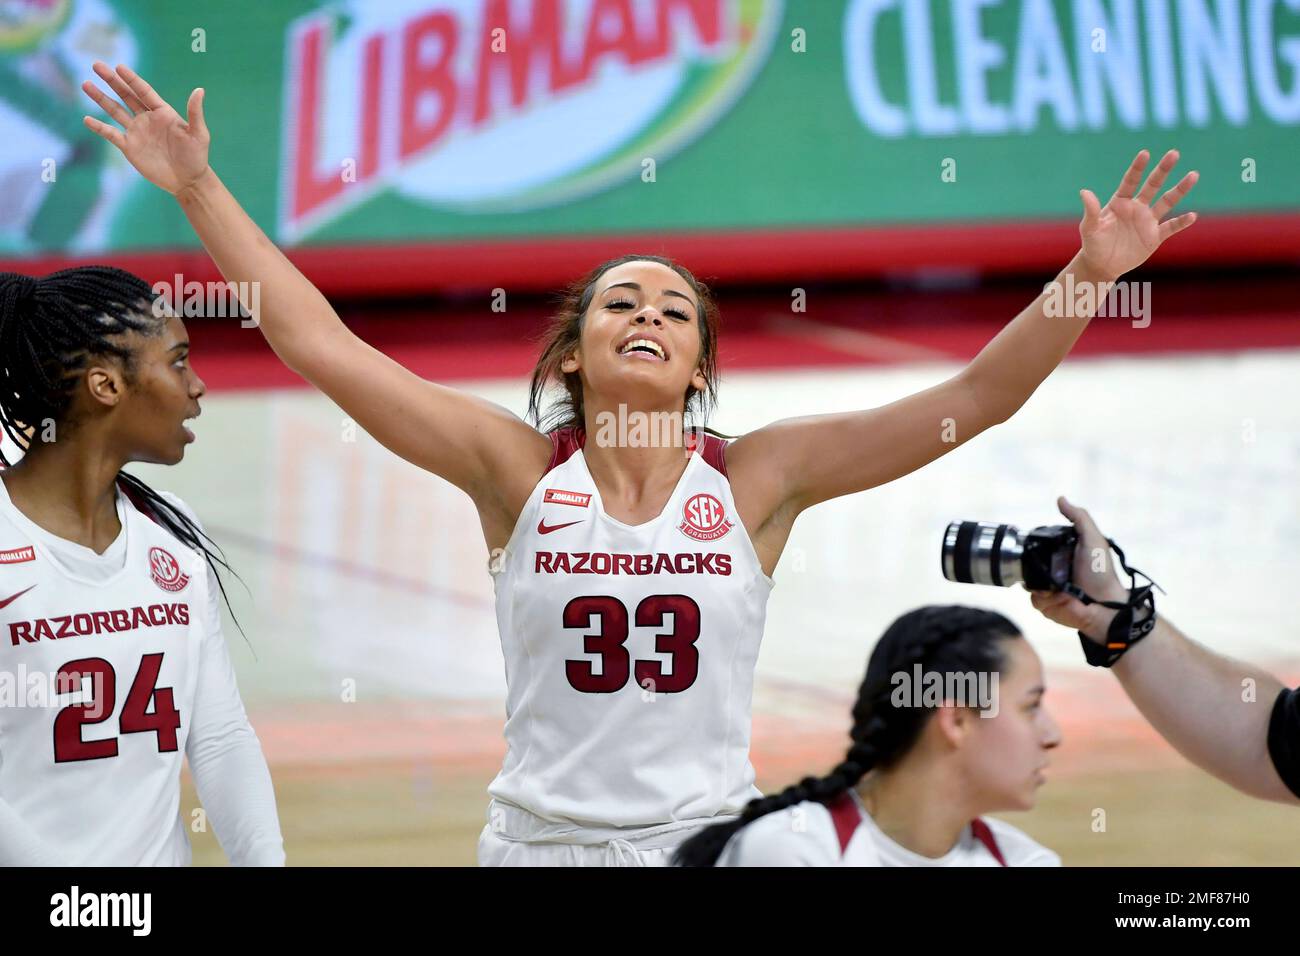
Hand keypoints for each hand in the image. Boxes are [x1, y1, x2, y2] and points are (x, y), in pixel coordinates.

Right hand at [81, 62, 210, 196]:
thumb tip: (199, 90)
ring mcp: (137, 132)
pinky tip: (86, 119)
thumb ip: (195, 112)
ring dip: (100, 98)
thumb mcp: (199, 134)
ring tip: (85, 84)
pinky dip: (99, 127)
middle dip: (112, 80)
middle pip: (126, 95)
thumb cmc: (197, 156)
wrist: (188, 181)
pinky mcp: (129, 147)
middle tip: (96, 65)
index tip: (118, 67)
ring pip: (114, 110)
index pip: (143, 91)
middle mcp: (147, 119)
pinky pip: (111, 134)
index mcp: (163, 112)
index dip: (131, 79)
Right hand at [1026, 496, 1128, 643]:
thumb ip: (1079, 518)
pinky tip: (1060, 598)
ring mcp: (1048, 589)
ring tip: (1060, 587)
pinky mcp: (1046, 606)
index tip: (1040, 548)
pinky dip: (1046, 599)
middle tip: (1052, 571)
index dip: (1036, 546)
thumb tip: (1060, 499)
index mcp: (1061, 555)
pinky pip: (1034, 600)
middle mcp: (1052, 571)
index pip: (1039, 547)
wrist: (1105, 606)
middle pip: (1029, 564)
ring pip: (1029, 582)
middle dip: (1035, 567)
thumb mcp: (1093, 539)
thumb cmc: (1101, 572)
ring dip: (1044, 585)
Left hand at [1077, 149, 1197, 281]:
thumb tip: (1084, 191)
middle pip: (1152, 185)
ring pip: (1167, 202)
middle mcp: (1136, 208)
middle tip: (1174, 153)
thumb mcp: (1089, 228)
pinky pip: (1171, 227)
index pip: (1130, 181)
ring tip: (1193, 175)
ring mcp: (1147, 221)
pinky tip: (1192, 215)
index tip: (1145, 153)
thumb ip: (1090, 210)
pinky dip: (1181, 222)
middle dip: (1163, 170)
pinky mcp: (1154, 236)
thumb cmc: (1093, 244)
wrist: (1102, 265)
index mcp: (1120, 202)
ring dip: (1180, 189)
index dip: (1137, 168)